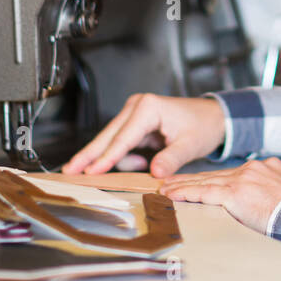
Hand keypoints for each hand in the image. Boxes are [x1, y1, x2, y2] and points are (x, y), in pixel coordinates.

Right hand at [63, 93, 225, 176]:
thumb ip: (172, 158)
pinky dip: (125, 157)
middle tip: (68, 171)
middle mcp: (136, 107)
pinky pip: (121, 145)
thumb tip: (155, 172)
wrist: (213, 117)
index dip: (107, 156)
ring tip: (142, 165)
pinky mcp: (134, 124)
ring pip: (111, 142)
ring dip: (115, 160)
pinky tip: (142, 161)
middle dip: (89, 155)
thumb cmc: (203, 126)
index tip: (90, 170)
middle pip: (107, 137)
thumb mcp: (190, 144)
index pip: (123, 137)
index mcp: (148, 107)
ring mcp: (133, 115)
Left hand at [158, 158, 280, 233]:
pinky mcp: (234, 192)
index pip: (230, 174)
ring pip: (205, 181)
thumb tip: (263, 201)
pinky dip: (186, 193)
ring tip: (165, 189)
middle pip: (214, 175)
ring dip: (182, 186)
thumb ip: (271, 190)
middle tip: (170, 182)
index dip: (210, 178)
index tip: (196, 181)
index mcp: (265, 167)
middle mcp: (252, 168)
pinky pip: (204, 192)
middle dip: (190, 179)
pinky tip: (172, 194)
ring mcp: (242, 178)